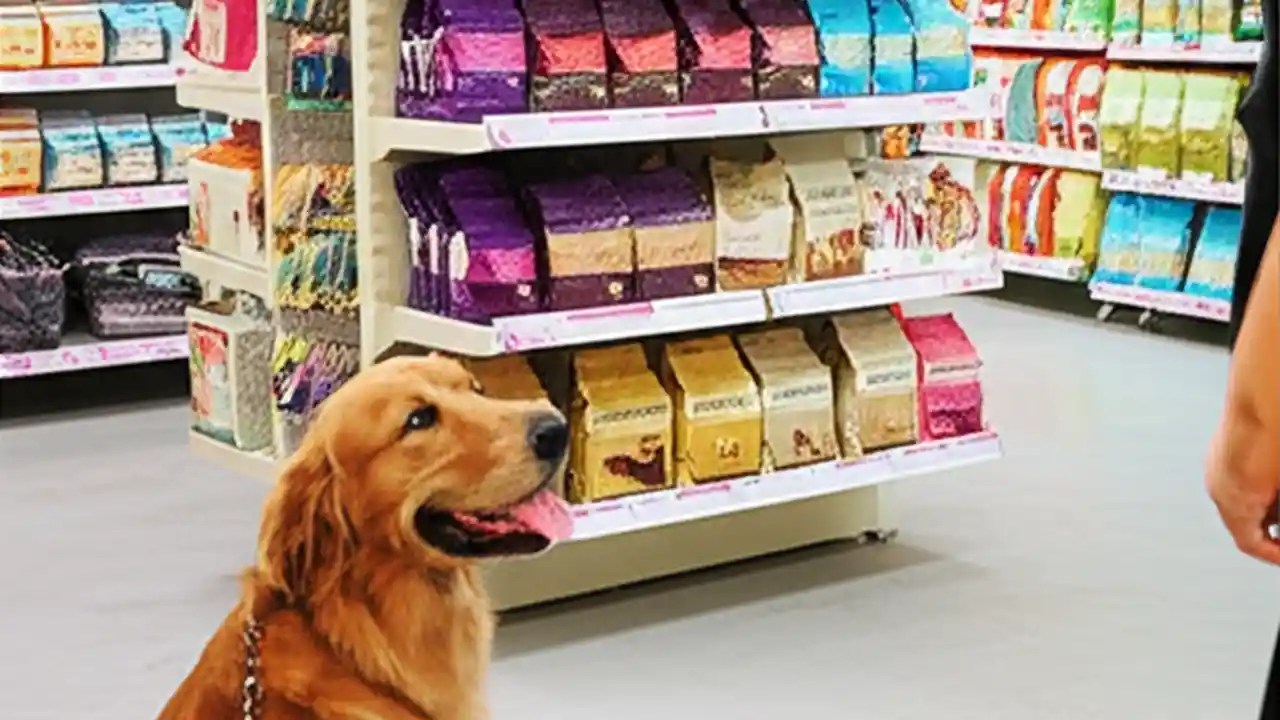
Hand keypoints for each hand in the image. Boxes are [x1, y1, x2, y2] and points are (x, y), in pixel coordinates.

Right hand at [1206, 424, 1279, 564]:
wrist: (1263, 394)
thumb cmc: (1273, 434)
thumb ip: (1278, 509)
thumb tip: (1278, 520)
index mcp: (1233, 501)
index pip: (1249, 544)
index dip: (1273, 554)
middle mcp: (1217, 485)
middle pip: (1242, 520)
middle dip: (1269, 527)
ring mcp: (1216, 464)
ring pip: (1238, 496)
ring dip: (1263, 505)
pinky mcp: (1221, 447)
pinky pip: (1236, 477)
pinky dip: (1256, 485)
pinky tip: (1273, 475)